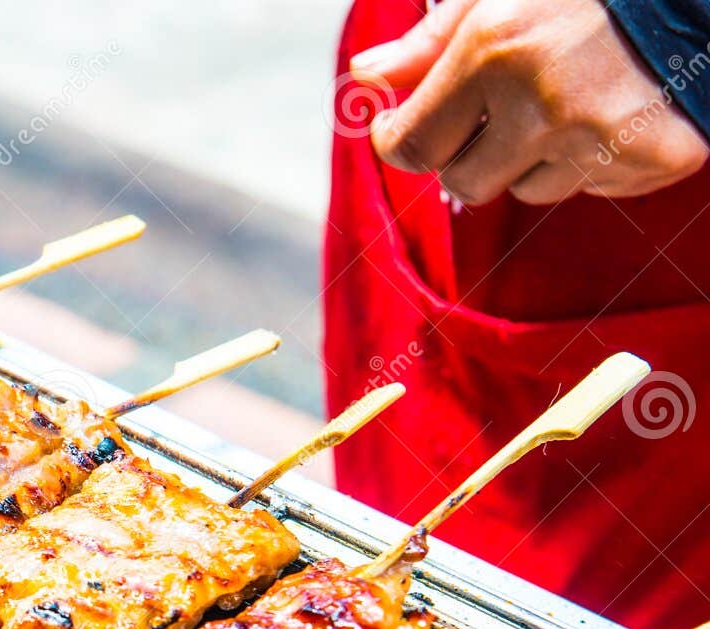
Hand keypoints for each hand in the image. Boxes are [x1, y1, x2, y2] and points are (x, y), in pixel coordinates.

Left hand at [351, 0, 708, 203]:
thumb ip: (428, 42)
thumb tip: (366, 76)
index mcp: (495, 53)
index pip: (411, 147)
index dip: (398, 141)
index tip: (401, 127)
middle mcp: (543, 104)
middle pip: (464, 183)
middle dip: (467, 154)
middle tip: (492, 113)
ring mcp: (603, 138)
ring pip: (529, 190)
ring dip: (533, 156)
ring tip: (569, 96)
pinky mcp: (658, 158)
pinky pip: (593, 188)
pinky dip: (593, 158)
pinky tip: (616, 107)